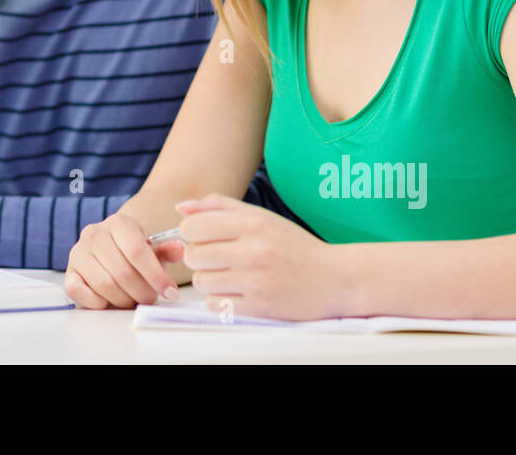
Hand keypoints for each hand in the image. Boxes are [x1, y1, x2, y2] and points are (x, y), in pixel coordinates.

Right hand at [64, 211, 185, 308]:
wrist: (108, 250)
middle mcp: (94, 233)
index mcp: (118, 222)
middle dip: (142, 292)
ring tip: (133, 299)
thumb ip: (167, 251)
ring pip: (104, 284)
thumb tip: (181, 250)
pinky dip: (98, 301)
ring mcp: (78, 252)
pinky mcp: (68, 271)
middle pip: (122, 272)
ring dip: (123, 299)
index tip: (170, 293)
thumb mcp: (152, 249)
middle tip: (150, 298)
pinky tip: (109, 300)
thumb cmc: (132, 253)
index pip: (137, 251)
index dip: (155, 276)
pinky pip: (80, 291)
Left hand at [176, 193, 341, 319]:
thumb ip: (219, 207)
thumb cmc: (293, 245)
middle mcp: (254, 250)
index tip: (204, 238)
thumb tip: (180, 208)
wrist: (335, 278)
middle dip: (199, 258)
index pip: (192, 226)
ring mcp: (257, 280)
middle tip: (218, 259)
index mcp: (252, 223)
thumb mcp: (261, 217)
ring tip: (229, 276)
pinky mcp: (260, 307)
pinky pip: (215, 304)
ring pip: (201, 282)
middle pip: (193, 255)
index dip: (191, 234)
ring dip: (210, 280)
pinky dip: (220, 300)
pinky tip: (237, 292)